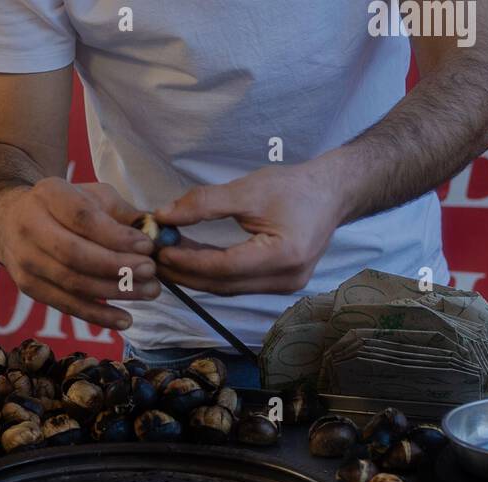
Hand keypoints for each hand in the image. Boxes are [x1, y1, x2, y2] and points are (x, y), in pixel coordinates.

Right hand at [0, 178, 160, 329]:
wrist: (11, 221)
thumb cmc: (63, 207)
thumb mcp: (91, 196)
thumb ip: (123, 214)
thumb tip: (159, 235)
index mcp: (48, 195)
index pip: (83, 218)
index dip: (117, 236)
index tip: (148, 246)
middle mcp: (30, 226)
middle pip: (76, 254)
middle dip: (118, 266)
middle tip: (151, 272)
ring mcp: (26, 260)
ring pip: (73, 283)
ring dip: (115, 292)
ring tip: (148, 292)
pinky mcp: (29, 287)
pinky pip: (67, 305)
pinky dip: (98, 316)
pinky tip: (125, 319)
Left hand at [153, 160, 346, 294]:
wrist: (332, 194)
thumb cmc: (295, 187)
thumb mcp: (248, 189)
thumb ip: (205, 203)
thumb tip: (164, 215)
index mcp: (283, 255)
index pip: (224, 267)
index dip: (188, 262)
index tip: (161, 251)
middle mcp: (285, 279)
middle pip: (223, 285)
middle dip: (186, 274)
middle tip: (155, 260)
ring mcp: (284, 287)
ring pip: (228, 289)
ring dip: (196, 277)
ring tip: (168, 261)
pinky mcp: (279, 285)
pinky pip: (238, 285)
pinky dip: (213, 275)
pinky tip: (192, 263)